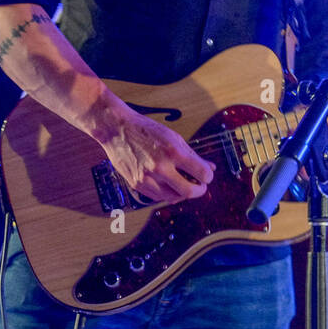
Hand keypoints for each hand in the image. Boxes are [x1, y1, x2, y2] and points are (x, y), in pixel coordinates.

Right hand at [99, 109, 214, 203]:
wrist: (117, 130)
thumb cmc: (146, 131)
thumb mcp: (174, 137)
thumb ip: (193, 155)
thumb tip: (210, 167)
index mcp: (173, 152)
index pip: (202, 174)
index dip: (208, 176)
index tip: (207, 175)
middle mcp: (160, 167)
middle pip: (189, 192)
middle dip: (199, 190)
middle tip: (200, 186)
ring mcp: (147, 178)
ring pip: (173, 198)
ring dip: (182, 194)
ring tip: (184, 184)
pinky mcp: (136, 184)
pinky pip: (158, 197)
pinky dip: (167, 193)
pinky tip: (169, 184)